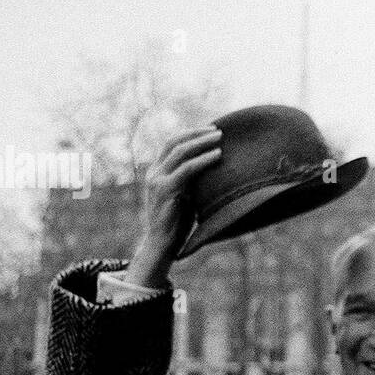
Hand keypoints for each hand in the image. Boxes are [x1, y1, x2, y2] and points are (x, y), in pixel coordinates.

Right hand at [128, 126, 221, 286]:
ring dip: (202, 142)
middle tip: (218, 130)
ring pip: (181, 151)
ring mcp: (157, 180)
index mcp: (155, 171)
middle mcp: (153, 172)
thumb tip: (211, 166)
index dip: (190, 134)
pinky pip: (187, 169)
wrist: (161, 244)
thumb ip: (190, 180)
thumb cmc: (176, 222)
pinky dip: (204, 160)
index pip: (171, 143)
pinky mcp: (165, 190)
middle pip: (175, 141)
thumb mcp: (183, 195)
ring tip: (220, 139)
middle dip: (197, 133)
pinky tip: (217, 156)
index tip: (210, 130)